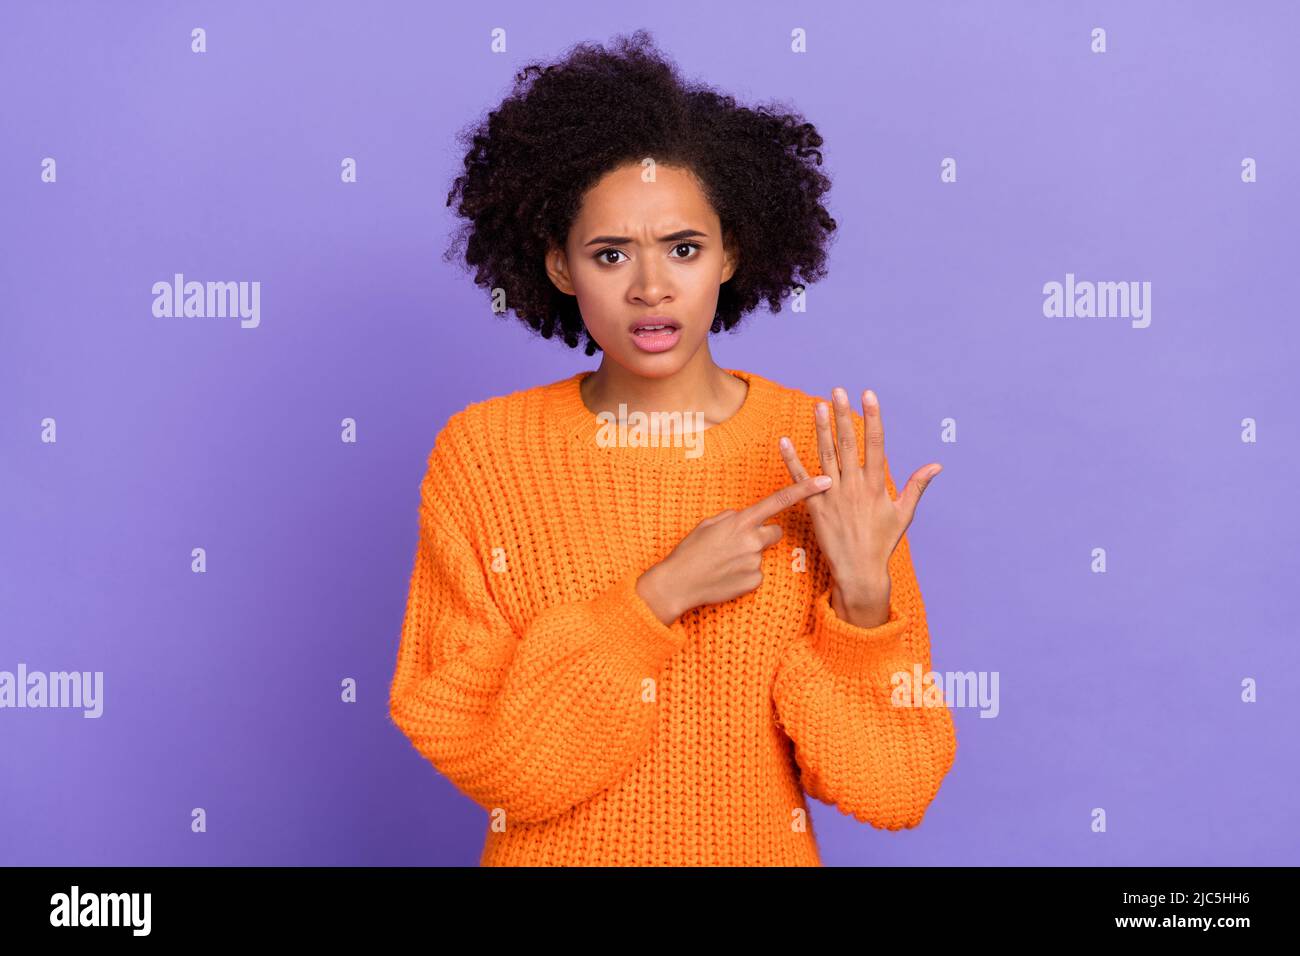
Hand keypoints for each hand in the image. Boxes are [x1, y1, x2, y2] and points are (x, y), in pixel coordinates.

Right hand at [636, 475, 832, 624]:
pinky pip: (756, 574)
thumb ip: (732, 517)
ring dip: (748, 557)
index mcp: (740, 521)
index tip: (825, 481)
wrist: (678, 583)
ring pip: (761, 554)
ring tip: (723, 564)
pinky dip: (744, 575)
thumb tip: (744, 517)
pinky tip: (726, 577)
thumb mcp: (708, 524)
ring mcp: (754, 562)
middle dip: (762, 536)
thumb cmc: (690, 552)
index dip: (804, 490)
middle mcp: (751, 540)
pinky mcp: (754, 581)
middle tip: (737, 545)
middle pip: (774, 532)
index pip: (779, 501)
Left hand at [777, 387, 940, 626]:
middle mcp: (854, 487)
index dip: (872, 417)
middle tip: (838, 391)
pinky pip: (800, 481)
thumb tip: (937, 465)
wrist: (859, 572)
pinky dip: (792, 461)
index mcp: (876, 485)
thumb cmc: (882, 543)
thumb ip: (917, 486)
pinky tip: (784, 441)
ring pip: (826, 456)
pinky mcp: (815, 508)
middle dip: (843, 415)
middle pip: (848, 443)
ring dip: (821, 429)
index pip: (875, 444)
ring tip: (817, 405)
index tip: (868, 395)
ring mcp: (833, 496)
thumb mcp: (904, 514)